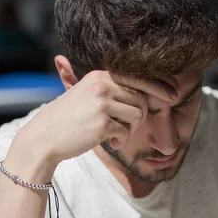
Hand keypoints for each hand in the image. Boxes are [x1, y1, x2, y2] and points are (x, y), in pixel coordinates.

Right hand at [15, 70, 175, 165]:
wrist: (44, 136)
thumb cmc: (69, 118)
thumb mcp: (86, 94)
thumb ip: (112, 90)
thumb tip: (145, 92)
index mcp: (100, 75)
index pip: (139, 77)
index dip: (160, 87)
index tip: (173, 95)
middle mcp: (102, 85)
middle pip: (141, 100)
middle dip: (139, 118)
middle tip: (126, 129)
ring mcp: (102, 104)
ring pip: (137, 116)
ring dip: (130, 131)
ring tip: (116, 135)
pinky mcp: (102, 123)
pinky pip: (126, 132)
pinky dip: (121, 141)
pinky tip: (110, 142)